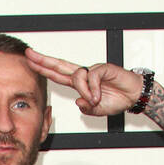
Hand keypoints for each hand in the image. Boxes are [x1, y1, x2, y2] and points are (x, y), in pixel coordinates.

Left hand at [25, 49, 144, 117]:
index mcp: (80, 83)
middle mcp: (84, 74)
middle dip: (44, 60)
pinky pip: (92, 77)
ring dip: (83, 90)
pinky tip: (98, 95)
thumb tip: (78, 103)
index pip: (57, 74)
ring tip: (93, 100)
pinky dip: (93, 88)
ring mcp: (93, 70)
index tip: (30, 63)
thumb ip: (86, 108)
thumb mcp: (97, 110)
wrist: (133, 95)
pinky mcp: (104, 68)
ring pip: (77, 76)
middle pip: (60, 65)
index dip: (44, 69)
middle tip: (29, 54)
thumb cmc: (117, 99)